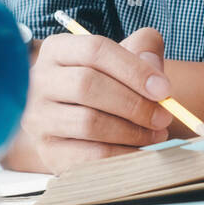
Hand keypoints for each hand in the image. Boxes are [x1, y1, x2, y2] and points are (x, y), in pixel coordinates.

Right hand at [21, 27, 173, 170]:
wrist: (81, 124)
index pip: (95, 50)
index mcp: (58, 50)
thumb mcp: (125, 58)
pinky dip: (123, 155)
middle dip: (134, 104)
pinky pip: (90, 155)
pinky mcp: (48, 152)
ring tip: (155, 134)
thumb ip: (145, 49)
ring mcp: (39, 118)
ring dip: (132, 131)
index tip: (164, 89)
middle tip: (164, 117)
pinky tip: (141, 152)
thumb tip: (153, 69)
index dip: (134, 69)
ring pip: (89, 123)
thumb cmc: (108, 85)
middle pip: (88, 85)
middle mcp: (40, 80)